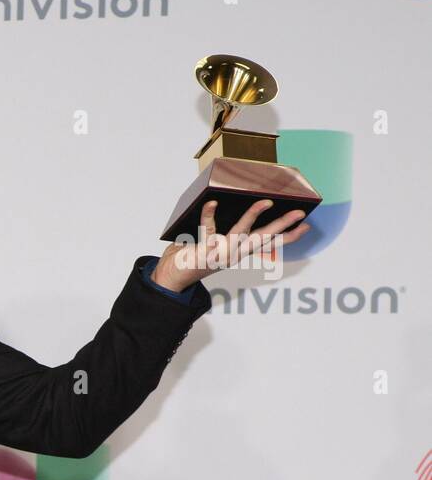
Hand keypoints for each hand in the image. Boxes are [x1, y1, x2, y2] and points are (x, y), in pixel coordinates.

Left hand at [152, 198, 310, 291]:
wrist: (173, 277)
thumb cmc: (195, 255)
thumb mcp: (219, 244)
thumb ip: (229, 232)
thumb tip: (234, 205)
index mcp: (240, 252)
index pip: (269, 244)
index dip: (288, 237)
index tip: (306, 227)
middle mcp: (234, 253)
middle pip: (262, 238)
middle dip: (282, 226)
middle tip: (300, 213)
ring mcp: (219, 252)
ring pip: (240, 232)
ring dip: (253, 216)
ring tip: (265, 202)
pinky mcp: (203, 249)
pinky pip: (206, 229)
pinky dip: (209, 215)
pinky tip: (212, 203)